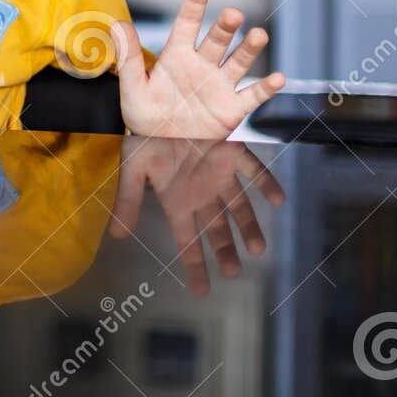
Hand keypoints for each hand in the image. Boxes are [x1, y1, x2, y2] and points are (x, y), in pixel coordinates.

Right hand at [111, 136, 285, 294]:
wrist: (159, 105)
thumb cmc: (144, 138)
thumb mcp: (132, 170)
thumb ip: (129, 202)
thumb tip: (116, 236)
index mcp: (177, 201)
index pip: (187, 241)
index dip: (195, 266)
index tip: (202, 291)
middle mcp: (201, 193)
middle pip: (216, 230)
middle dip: (225, 252)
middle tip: (233, 273)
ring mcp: (219, 176)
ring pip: (239, 207)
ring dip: (250, 227)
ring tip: (258, 248)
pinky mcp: (232, 154)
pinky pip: (254, 172)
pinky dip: (267, 185)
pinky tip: (279, 200)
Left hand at [112, 0, 286, 138]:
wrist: (159, 147)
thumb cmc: (145, 117)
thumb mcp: (132, 88)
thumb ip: (128, 57)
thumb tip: (117, 25)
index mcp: (176, 57)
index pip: (187, 22)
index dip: (195, 1)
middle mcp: (201, 66)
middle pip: (217, 39)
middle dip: (226, 26)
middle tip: (232, 14)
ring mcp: (219, 86)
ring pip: (238, 62)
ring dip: (249, 49)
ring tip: (258, 35)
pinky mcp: (232, 108)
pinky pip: (253, 96)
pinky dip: (266, 88)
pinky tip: (278, 78)